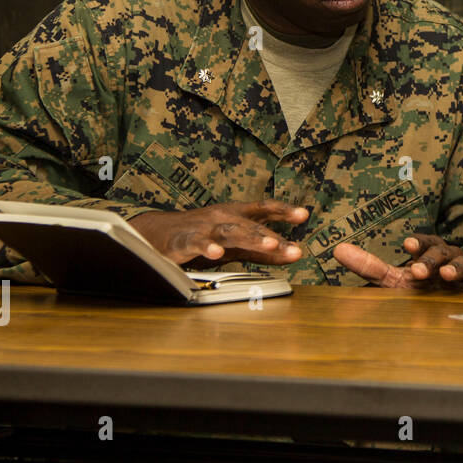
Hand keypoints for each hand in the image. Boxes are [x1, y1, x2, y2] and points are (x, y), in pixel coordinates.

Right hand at [128, 199, 308, 266]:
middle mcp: (222, 217)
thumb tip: (292, 254)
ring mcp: (204, 228)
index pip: (263, 208)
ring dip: (252, 237)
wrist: (157, 233)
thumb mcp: (235, 243)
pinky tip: (217, 253)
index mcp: (236, 215)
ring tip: (270, 245)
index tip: (304, 214)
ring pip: (231, 232)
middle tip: (295, 249)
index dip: (284, 210)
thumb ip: (262, 250)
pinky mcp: (184, 241)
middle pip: (251, 225)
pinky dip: (207, 247)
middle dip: (274, 237)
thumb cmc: (202, 236)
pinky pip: (197, 243)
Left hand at [332, 233, 462, 292]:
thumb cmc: (424, 287)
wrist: (459, 302)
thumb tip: (337, 249)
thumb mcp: (394, 279)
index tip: (406, 245)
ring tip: (446, 276)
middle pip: (441, 252)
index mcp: (429, 253)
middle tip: (418, 271)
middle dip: (430, 260)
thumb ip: (368, 266)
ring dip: (454, 269)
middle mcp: (449, 258)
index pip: (424, 243)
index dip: (417, 243)